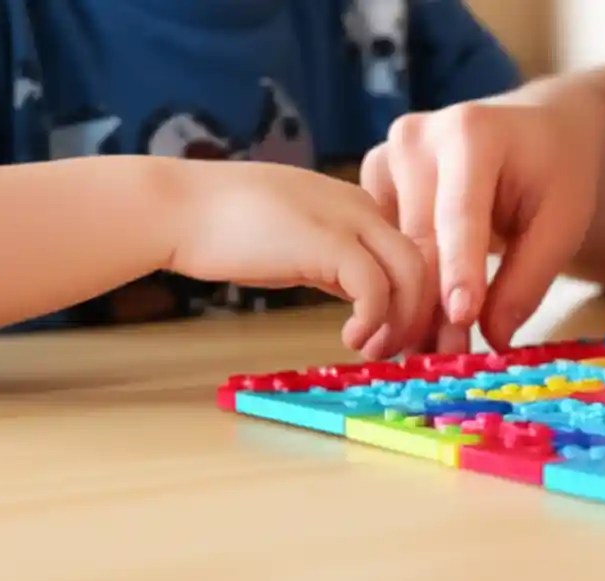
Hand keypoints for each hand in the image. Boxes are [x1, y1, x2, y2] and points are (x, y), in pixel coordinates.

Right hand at [164, 159, 427, 358]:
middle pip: (425, 264)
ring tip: (373, 350)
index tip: (399, 335)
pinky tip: (351, 338)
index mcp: (358, 205)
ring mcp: (348, 221)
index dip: (416, 299)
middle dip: (420, 314)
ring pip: (412, 275)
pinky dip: (374, 321)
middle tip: (397, 351)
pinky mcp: (329, 243)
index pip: (414, 252)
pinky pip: (377, 288)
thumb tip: (364, 301)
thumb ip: (337, 264)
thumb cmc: (228, 229)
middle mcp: (362, 207)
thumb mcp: (300, 243)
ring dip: (401, 323)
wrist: (179, 208)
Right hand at [360, 91, 604, 352]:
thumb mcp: (564, 220)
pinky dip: (402, 285)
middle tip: (449, 362)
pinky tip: (419, 324)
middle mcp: (419, 138)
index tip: (461, 319)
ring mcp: (389, 155)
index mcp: (471, 135)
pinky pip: (383, 243)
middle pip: (419, 238)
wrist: (533, 130)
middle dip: (436, 305)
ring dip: (414, 306)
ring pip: (394, 248)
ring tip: (433, 354)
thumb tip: (492, 337)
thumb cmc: (553, 173)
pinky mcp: (374, 178)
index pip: (461, 215)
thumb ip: (529, 278)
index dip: (460, 270)